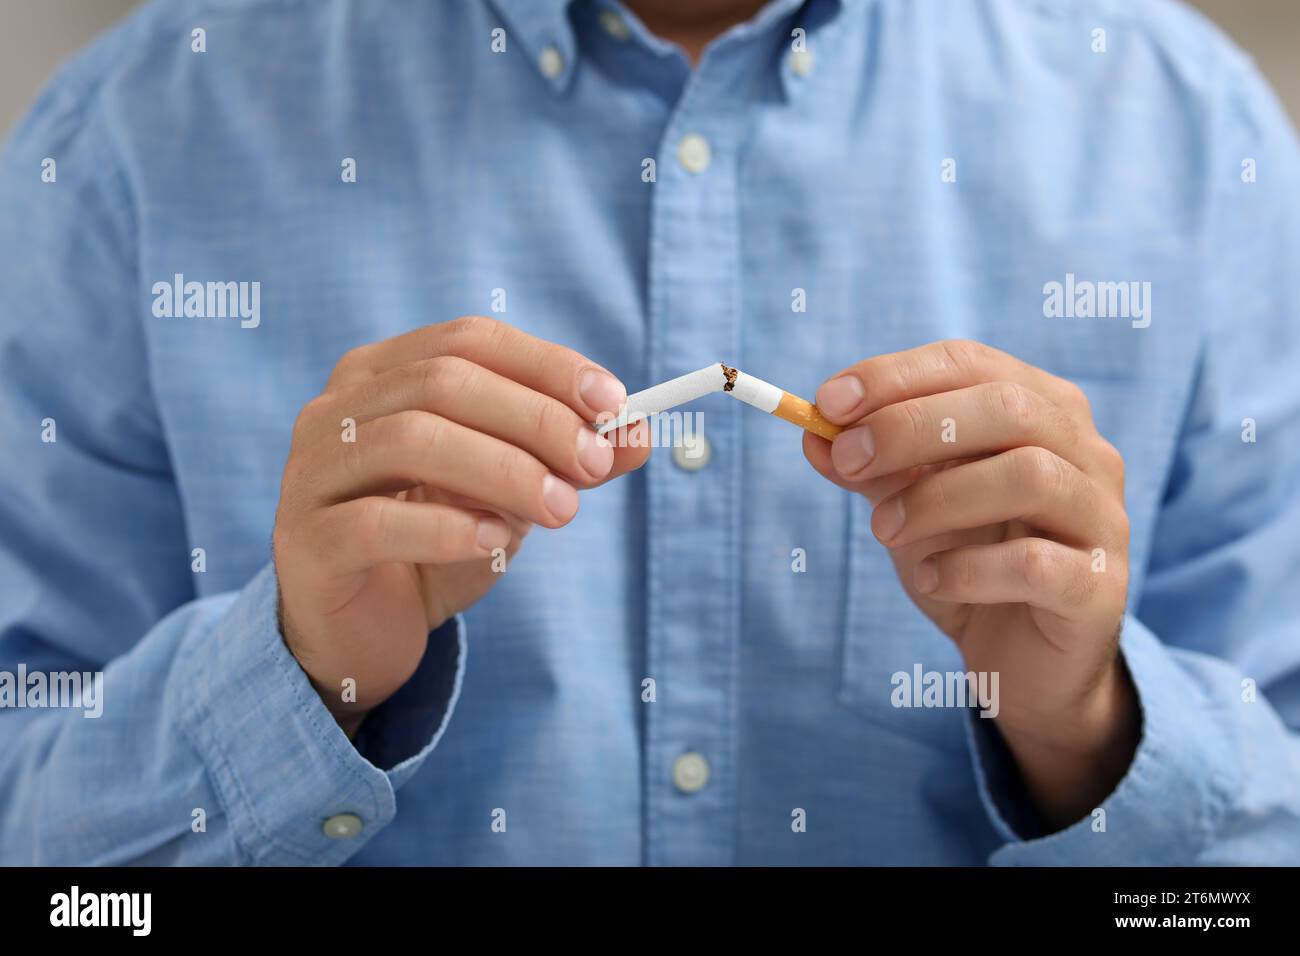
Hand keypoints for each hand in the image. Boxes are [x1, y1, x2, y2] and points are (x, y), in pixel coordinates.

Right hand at [272, 316, 649, 735]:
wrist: (365, 630)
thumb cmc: (435, 545)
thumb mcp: (510, 496)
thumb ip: (566, 462)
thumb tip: (641, 433)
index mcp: (382, 374)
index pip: (468, 341)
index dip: (545, 365)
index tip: (613, 403)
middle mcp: (336, 408)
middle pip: (442, 382)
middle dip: (534, 419)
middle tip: (595, 463)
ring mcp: (311, 472)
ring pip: (410, 440)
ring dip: (502, 470)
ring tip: (562, 509)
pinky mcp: (306, 541)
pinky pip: (376, 521)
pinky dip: (446, 526)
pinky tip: (495, 540)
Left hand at [805, 340, 1137, 829]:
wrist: (1020, 663)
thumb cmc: (968, 562)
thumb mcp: (907, 505)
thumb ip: (868, 468)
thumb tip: (813, 432)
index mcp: (1042, 409)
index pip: (972, 364)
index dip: (896, 376)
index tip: (827, 402)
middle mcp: (1087, 451)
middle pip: (1007, 407)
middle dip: (911, 426)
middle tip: (847, 460)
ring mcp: (1103, 517)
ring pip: (1028, 475)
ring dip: (936, 497)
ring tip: (883, 531)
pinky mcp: (1099, 586)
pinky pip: (1034, 563)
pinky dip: (968, 568)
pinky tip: (932, 581)